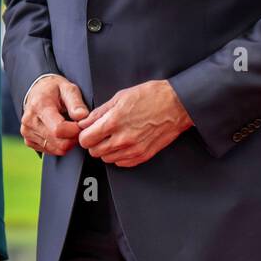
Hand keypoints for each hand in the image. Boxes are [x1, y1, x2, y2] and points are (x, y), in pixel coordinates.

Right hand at [21, 75, 87, 156]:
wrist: (37, 92)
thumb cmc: (55, 90)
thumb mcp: (68, 88)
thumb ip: (76, 103)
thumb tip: (83, 117)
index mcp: (39, 105)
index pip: (58, 130)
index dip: (75, 130)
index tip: (81, 124)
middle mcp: (30, 121)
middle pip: (59, 143)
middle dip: (73, 138)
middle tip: (77, 127)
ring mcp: (27, 132)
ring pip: (56, 149)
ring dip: (67, 142)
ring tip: (69, 128)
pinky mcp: (28, 141)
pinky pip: (50, 151)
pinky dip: (59, 145)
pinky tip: (60, 133)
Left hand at [75, 80, 192, 167]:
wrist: (176, 104)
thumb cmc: (151, 97)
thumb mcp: (120, 97)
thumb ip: (99, 112)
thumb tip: (85, 122)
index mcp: (113, 122)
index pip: (85, 140)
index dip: (84, 134)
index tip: (88, 131)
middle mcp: (122, 139)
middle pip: (94, 152)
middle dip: (94, 143)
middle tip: (101, 133)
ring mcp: (133, 149)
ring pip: (107, 159)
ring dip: (107, 150)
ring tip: (115, 137)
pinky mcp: (143, 155)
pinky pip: (122, 163)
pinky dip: (119, 155)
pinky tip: (124, 143)